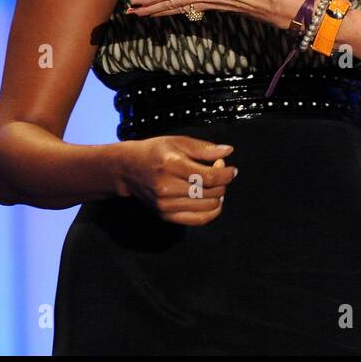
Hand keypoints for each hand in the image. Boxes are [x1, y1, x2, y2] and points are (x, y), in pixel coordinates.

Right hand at [116, 135, 237, 225]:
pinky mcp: (166, 215)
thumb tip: (228, 151)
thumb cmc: (155, 152)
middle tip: (220, 173)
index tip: (232, 169)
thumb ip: (204, 148)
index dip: (226, 174)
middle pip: (210, 192)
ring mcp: (166, 204)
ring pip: (208, 206)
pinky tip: (213, 201)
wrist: (128, 169)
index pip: (209, 177)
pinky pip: (198, 220)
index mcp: (172, 166)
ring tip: (215, 185)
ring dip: (219, 196)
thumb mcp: (178, 142)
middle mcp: (168, 188)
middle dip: (223, 183)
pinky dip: (212, 211)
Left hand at [125, 0, 300, 29]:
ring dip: (162, 11)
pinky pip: (192, 9)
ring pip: (181, 8)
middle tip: (131, 13)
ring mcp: (215, 3)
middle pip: (173, 3)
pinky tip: (178, 11)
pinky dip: (179, 10)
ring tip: (146, 14)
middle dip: (151, 8)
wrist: (281, 4)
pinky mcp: (223, 6)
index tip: (135, 3)